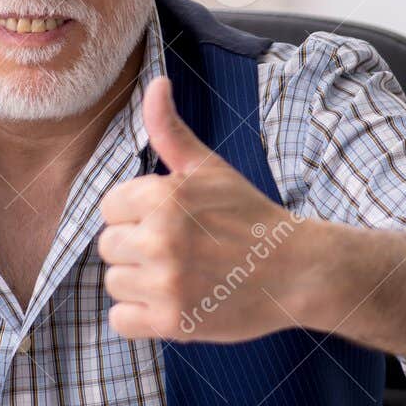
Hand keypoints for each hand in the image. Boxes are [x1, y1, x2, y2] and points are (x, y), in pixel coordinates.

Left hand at [98, 76, 319, 342]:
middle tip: (180, 251)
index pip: (108, 207)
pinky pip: (120, 321)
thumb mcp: (209, 168)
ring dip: (139, 284)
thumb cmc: (248, 216)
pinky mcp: (173, 322)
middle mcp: (161, 237)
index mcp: (164, 195)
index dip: (136, 215)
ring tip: (179, 277)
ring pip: (113, 283)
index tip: (170, 222)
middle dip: (137, 248)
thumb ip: (170, 130)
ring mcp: (167, 282)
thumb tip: (155, 83)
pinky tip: (171, 304)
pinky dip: (140, 318)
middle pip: (108, 246)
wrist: (296, 271)